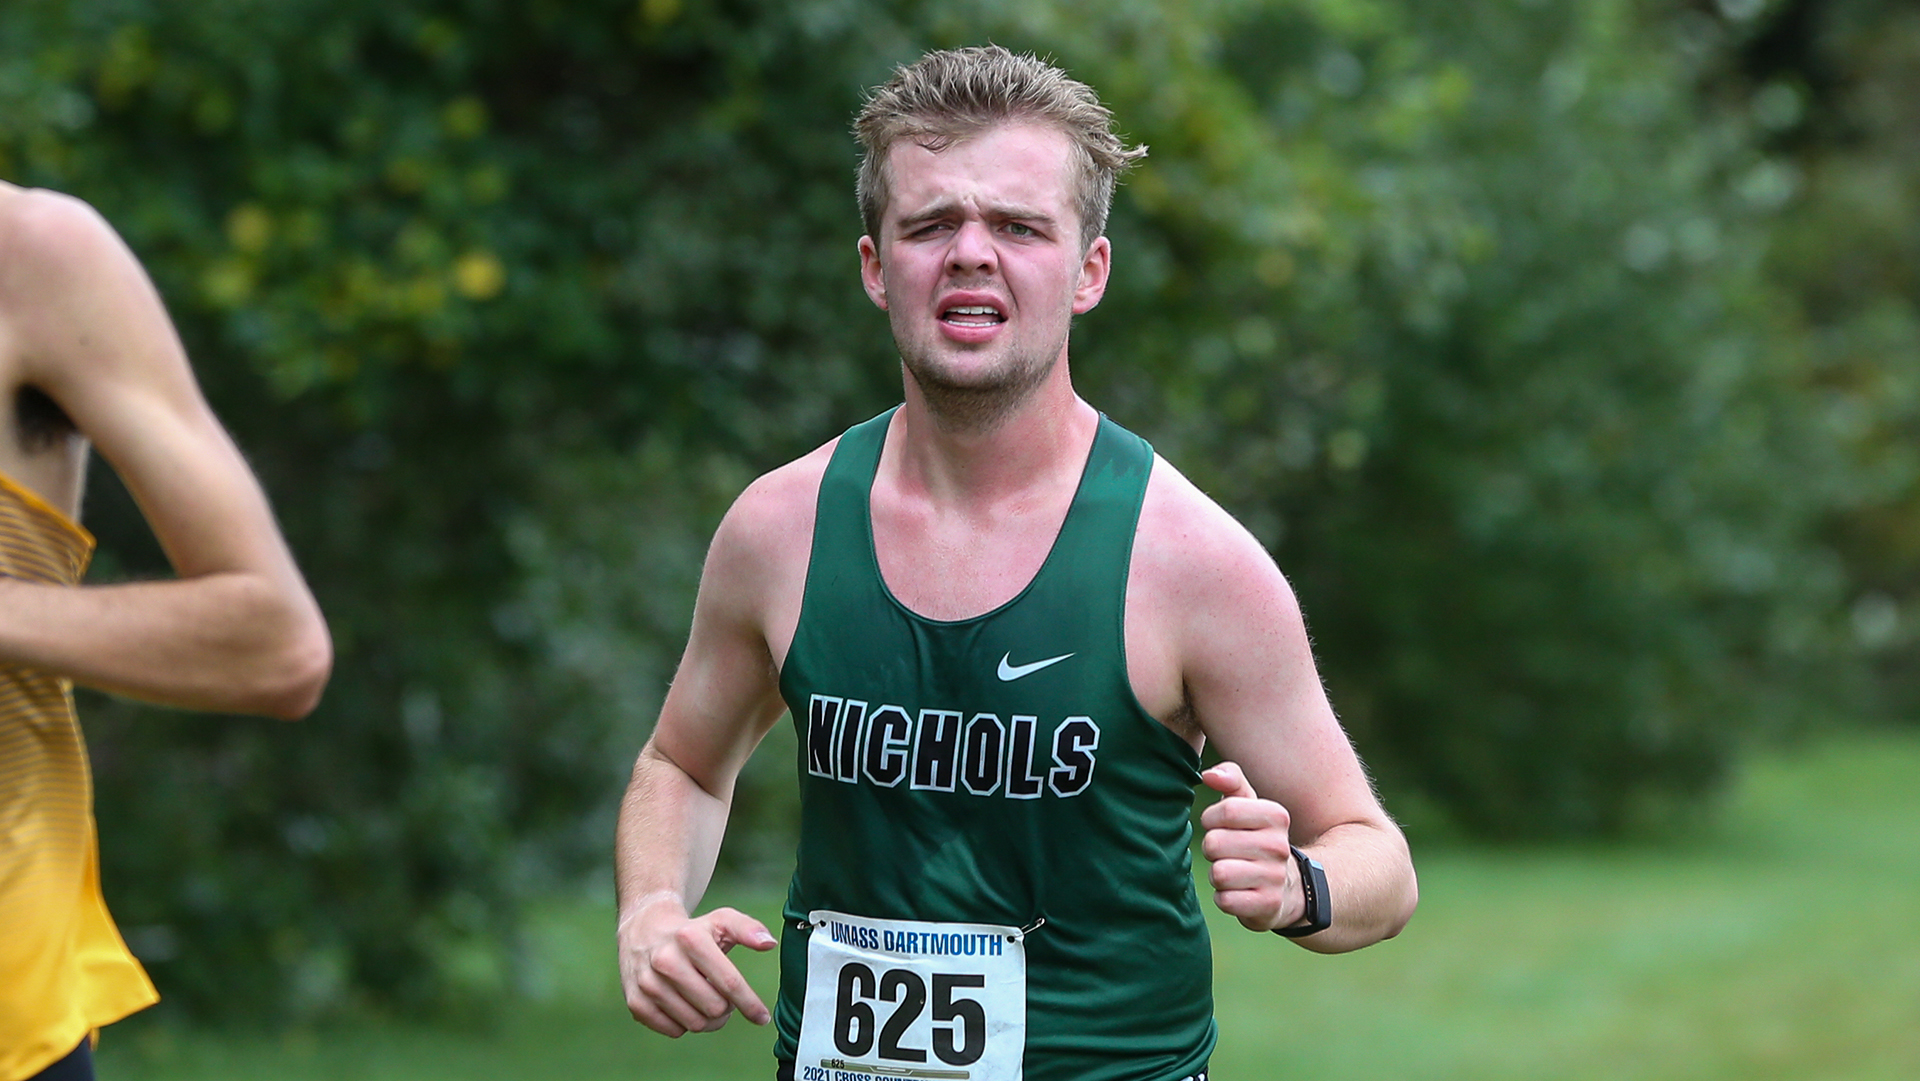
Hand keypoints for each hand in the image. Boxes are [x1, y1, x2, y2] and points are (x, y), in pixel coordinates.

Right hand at [619, 895, 776, 1036]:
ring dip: (708, 1019)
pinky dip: (685, 1023)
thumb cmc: (690, 930)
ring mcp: (648, 983)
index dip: (750, 1004)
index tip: (762, 1017)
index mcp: (691, 939)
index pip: (729, 983)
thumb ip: (749, 929)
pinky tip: (684, 1004)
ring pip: (695, 1023)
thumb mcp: (721, 921)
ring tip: (706, 1001)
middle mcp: (666, 961)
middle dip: (726, 1008)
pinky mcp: (636, 1002)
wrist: (643, 930)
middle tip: (724, 998)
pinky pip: (674, 1031)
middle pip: (714, 1008)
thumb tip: (769, 943)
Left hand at [1199, 761, 1302, 931]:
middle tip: (1227, 853)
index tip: (1217, 825)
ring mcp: (1276, 878)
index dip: (1211, 819)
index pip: (1225, 810)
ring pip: (1219, 873)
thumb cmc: (1256, 837)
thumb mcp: (1248, 804)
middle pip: (1215, 843)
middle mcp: (1279, 846)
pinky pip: (1225, 900)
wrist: (1288, 886)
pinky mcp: (1268, 906)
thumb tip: (1208, 775)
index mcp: (1276, 816)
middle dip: (1212, 849)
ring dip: (1217, 875)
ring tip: (1233, 872)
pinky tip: (1239, 893)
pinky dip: (1225, 898)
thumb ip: (1230, 779)